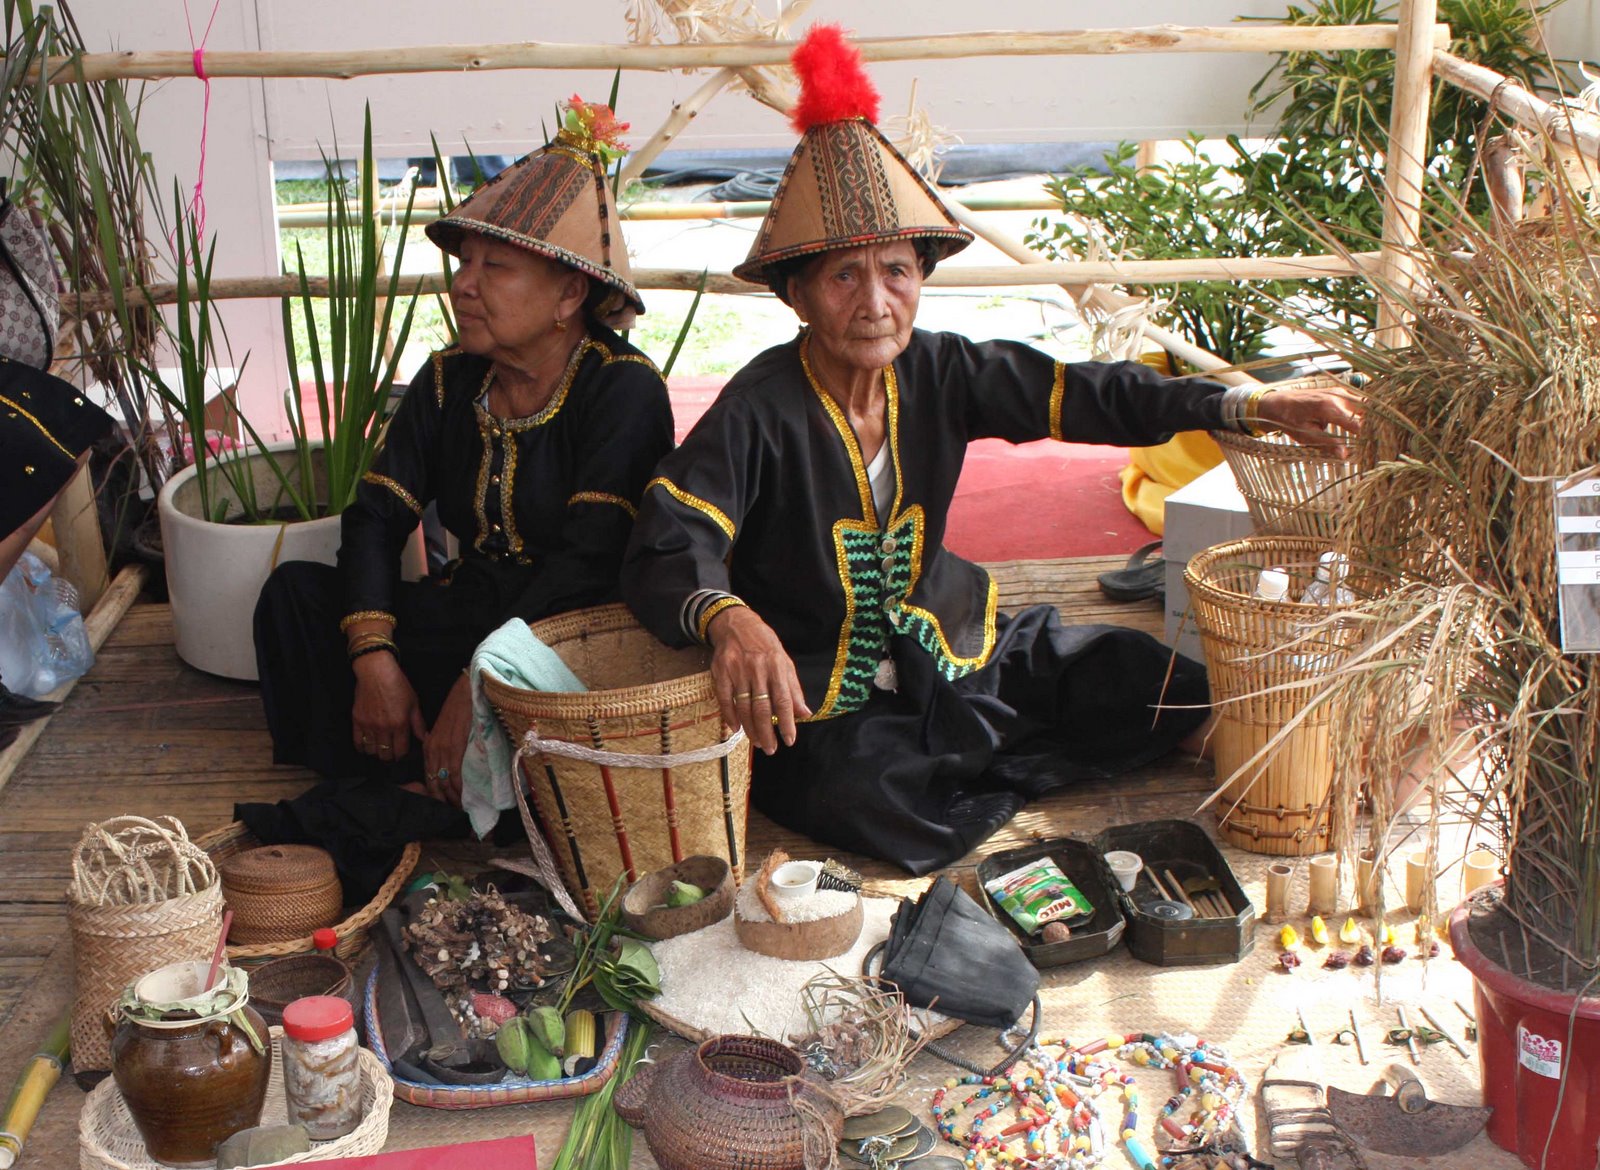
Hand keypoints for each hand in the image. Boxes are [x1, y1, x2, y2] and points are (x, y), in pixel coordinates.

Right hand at [351, 651, 426, 763]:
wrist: (376, 672)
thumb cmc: (397, 684)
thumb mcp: (414, 703)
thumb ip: (418, 724)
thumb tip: (425, 738)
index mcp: (400, 724)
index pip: (401, 751)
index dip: (403, 755)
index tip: (404, 753)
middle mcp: (384, 727)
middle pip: (386, 755)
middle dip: (391, 757)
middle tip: (393, 752)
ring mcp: (369, 725)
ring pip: (371, 751)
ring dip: (377, 753)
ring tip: (381, 748)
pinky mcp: (357, 721)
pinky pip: (358, 742)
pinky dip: (363, 747)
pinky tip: (368, 745)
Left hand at [423, 674, 472, 805]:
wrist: (467, 690)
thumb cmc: (459, 707)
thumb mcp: (446, 728)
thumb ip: (444, 744)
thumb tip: (450, 760)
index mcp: (430, 746)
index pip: (429, 777)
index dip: (436, 794)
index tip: (446, 805)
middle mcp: (433, 750)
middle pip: (434, 784)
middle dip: (443, 800)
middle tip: (454, 812)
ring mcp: (443, 749)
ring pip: (443, 782)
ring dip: (452, 798)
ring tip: (461, 808)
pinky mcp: (454, 747)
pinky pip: (454, 774)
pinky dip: (458, 788)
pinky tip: (464, 797)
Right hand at [706, 605, 810, 755]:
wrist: (736, 624)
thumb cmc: (764, 645)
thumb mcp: (784, 662)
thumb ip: (794, 689)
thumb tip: (804, 714)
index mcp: (776, 667)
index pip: (783, 700)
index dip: (786, 722)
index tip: (789, 740)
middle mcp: (757, 670)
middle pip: (762, 708)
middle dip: (766, 732)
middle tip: (770, 749)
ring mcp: (738, 671)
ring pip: (744, 707)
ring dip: (750, 729)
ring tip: (757, 742)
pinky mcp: (721, 673)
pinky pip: (725, 699)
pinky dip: (730, 716)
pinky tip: (736, 729)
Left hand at [1254, 382, 1363, 456]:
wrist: (1276, 402)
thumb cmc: (1288, 420)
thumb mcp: (1305, 436)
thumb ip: (1327, 444)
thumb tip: (1345, 455)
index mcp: (1329, 408)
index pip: (1357, 424)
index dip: (1364, 437)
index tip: (1368, 448)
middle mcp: (1337, 396)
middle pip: (1365, 412)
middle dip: (1368, 427)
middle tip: (1368, 442)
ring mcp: (1339, 391)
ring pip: (1362, 406)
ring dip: (1364, 419)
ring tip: (1362, 434)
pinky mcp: (1338, 391)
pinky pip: (1355, 401)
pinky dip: (1358, 412)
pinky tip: (1353, 424)